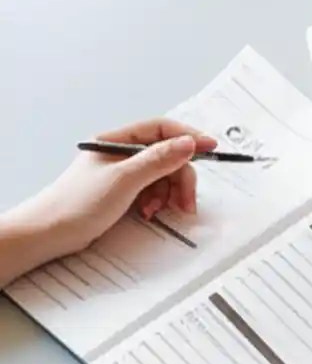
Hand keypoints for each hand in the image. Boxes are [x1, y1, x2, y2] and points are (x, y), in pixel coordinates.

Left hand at [0, 119, 216, 285]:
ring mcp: (124, 174)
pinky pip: (154, 191)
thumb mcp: (124, 180)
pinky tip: (150, 212)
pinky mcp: (125, 193)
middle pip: (168, 156)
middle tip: (186, 201)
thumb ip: (158, 160)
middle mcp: (122, 154)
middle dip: (181, 178)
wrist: (49, 234)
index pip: (161, 129)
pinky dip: (159, 202)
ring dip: (170, 193)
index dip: (188, 137)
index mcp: (117, 141)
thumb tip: (189, 143)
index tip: (210, 148)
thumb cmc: (77, 204)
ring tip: (163, 210)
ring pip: (163, 175)